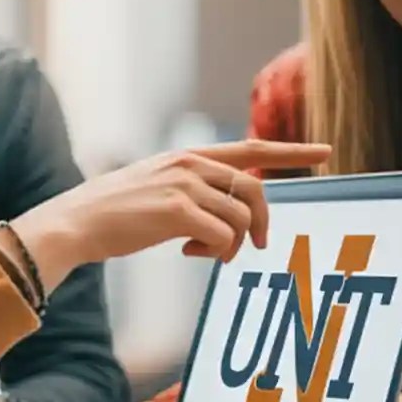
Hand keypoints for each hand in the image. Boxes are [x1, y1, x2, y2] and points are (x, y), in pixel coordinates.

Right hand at [7, 140, 331, 292]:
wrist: (76, 223)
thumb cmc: (113, 214)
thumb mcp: (156, 190)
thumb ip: (192, 193)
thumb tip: (229, 219)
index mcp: (186, 157)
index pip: (251, 149)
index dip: (291, 151)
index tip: (326, 152)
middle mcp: (189, 164)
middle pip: (255, 188)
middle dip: (262, 221)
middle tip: (255, 246)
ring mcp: (183, 185)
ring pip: (241, 217)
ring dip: (232, 244)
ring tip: (201, 252)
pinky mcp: (177, 210)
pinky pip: (223, 237)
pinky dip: (214, 252)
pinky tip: (186, 252)